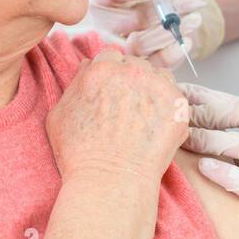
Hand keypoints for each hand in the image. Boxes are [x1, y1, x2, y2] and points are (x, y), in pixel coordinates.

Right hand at [46, 49, 188, 184]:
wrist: (110, 181)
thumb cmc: (80, 154)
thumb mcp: (60, 114)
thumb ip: (74, 82)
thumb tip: (87, 65)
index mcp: (101, 69)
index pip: (110, 57)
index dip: (111, 74)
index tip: (111, 91)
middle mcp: (131, 72)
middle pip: (135, 64)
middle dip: (131, 80)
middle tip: (127, 107)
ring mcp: (158, 86)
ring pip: (157, 75)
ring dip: (151, 88)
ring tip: (142, 115)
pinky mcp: (177, 104)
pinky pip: (175, 94)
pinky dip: (167, 105)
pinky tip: (156, 124)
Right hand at [87, 0, 223, 69]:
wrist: (157, 13)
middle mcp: (106, 25)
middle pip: (132, 20)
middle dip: (168, 9)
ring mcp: (121, 48)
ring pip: (141, 46)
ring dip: (172, 32)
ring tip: (196, 17)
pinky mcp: (139, 66)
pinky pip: (153, 66)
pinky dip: (173, 55)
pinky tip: (188, 40)